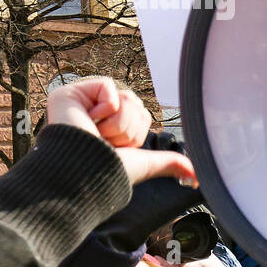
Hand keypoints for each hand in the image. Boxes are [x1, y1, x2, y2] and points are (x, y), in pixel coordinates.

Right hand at [46, 77, 195, 185]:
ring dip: (116, 124)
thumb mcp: (144, 165)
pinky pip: (108, 88)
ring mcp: (81, 100)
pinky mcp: (70, 92)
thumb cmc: (106, 171)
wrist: (81, 173)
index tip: (115, 148)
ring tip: (94, 134)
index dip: (135, 133)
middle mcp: (95, 110)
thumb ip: (170, 164)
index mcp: (109, 123)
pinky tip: (85, 121)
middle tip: (104, 142)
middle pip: (135, 105)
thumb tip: (197, 178)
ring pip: (125, 99)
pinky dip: (104, 109)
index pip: (141, 114)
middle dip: (127, 129)